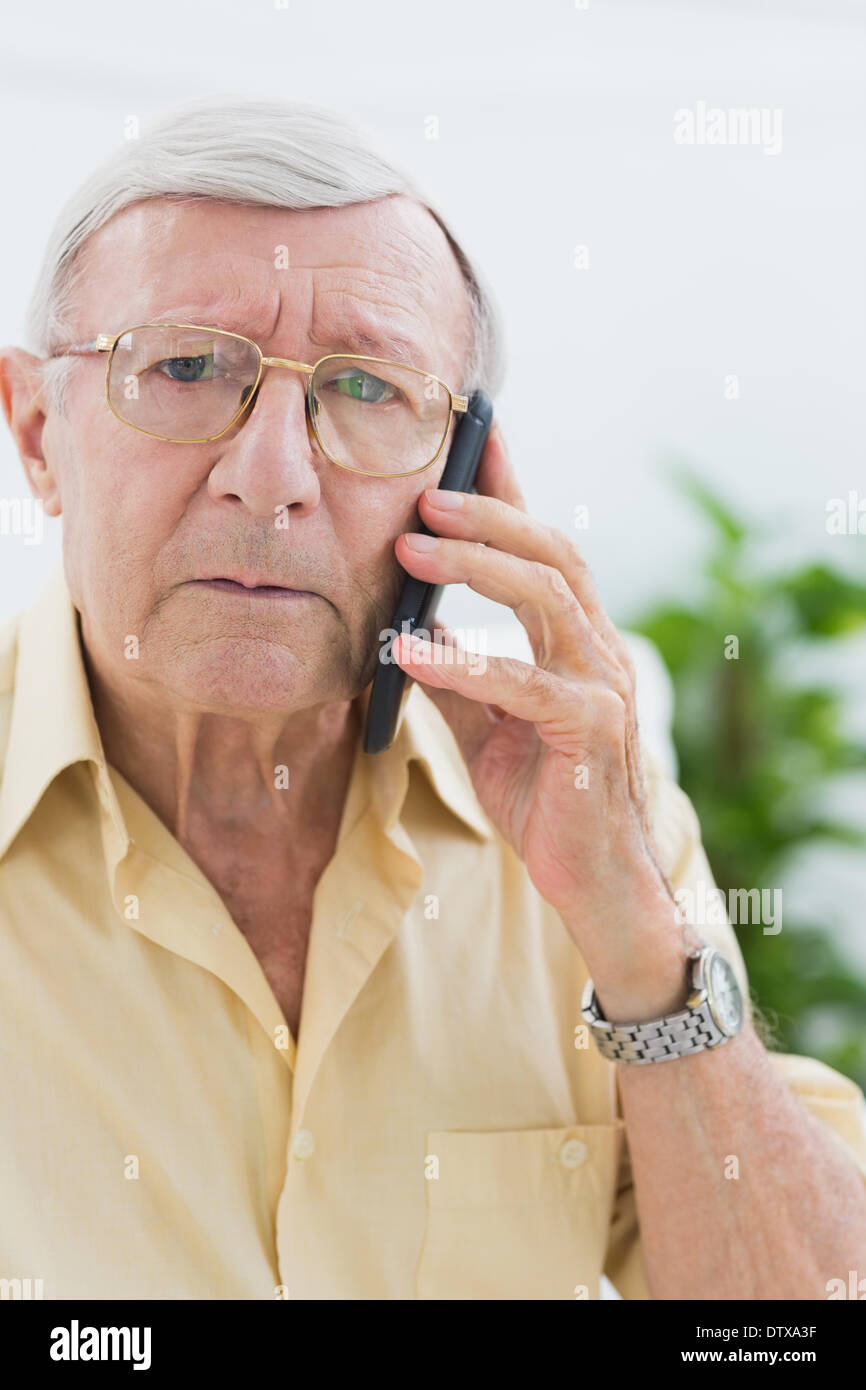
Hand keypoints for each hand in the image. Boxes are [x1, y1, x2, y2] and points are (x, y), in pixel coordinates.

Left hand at [393, 423, 684, 983]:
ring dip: (476, 563)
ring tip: (412, 544)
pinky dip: (463, 663)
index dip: (508, 489)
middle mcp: (597, 649)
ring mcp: (601, 685)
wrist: (593, 881)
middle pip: (552, 552)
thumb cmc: (543, 798)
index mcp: (573, 639)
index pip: (542, 545)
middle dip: (489, 510)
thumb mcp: (483, 724)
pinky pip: (523, 684)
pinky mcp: (591, 731)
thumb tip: (402, 627)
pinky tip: (410, 651)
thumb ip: (453, 674)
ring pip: (547, 597)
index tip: (470, 435)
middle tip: (422, 490)